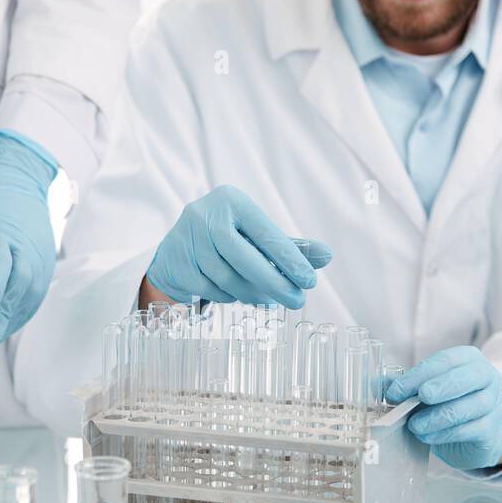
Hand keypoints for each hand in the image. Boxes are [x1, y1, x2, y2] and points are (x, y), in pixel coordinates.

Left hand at [0, 130, 57, 343]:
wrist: (18, 177)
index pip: (0, 264)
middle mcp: (24, 245)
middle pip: (21, 282)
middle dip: (7, 311)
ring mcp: (40, 253)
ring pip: (33, 290)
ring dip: (17, 314)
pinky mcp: (47, 260)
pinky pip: (39, 290)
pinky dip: (26, 308)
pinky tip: (12, 322)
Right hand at [146, 185, 331, 309]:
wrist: (177, 249)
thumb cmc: (227, 240)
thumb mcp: (257, 236)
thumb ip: (289, 245)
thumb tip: (326, 256)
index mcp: (232, 200)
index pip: (266, 233)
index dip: (289, 260)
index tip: (309, 282)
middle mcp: (206, 215)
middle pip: (244, 257)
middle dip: (274, 283)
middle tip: (297, 301)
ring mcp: (187, 238)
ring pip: (226, 277)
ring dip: (251, 293)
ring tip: (266, 299)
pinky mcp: (175, 261)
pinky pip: (209, 288)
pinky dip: (227, 296)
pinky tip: (235, 294)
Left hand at [386, 346, 501, 470]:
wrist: (477, 434)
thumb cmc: (449, 403)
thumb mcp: (427, 389)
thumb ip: (405, 384)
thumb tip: (377, 384)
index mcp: (469, 359)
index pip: (444, 361)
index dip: (418, 375)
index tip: (395, 391)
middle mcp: (486, 377)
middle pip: (464, 379)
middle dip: (438, 388)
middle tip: (418, 399)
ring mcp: (492, 404)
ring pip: (465, 407)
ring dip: (436, 417)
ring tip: (414, 425)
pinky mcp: (491, 429)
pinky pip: (467, 430)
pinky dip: (443, 434)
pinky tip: (427, 437)